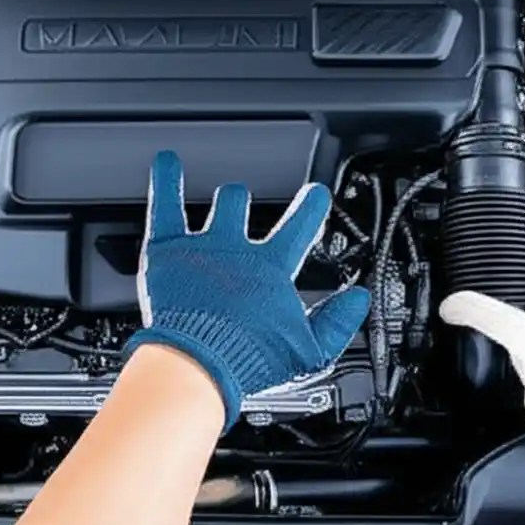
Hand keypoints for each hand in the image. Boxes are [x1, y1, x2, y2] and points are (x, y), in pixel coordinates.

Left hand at [126, 151, 370, 431]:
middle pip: (248, 210)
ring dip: (227, 198)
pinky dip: (166, 179)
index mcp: (271, 269)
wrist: (196, 364)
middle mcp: (238, 250)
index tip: (316, 194)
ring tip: (228, 193)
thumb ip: (337, 324)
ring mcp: (203, 247)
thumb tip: (358, 300)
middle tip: (251, 198)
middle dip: (252, 202)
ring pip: (220, 205)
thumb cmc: (248, 362)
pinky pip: (166, 205)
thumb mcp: (308, 354)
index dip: (310, 208)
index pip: (299, 228)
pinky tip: (167, 160)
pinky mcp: (168, 251)